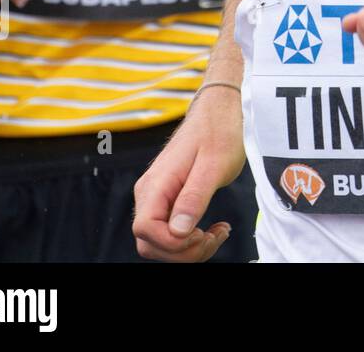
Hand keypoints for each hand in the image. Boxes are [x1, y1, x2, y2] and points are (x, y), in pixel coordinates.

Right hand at [133, 84, 245, 261]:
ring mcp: (157, 197)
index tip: (201, 233)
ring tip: (217, 233)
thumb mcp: (213, 165)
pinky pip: (170, 231)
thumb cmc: (218, 132)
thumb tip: (178, 231)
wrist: (218, 112)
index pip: (145, 229)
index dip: (172, 242)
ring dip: (188, 249)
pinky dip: (190, 239)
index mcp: (156, 184)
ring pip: (160, 242)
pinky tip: (212, 229)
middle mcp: (149, 193)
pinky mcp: (168, 200)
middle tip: (214, 236)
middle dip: (182, 252)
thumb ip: (194, 197)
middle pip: (150, 243)